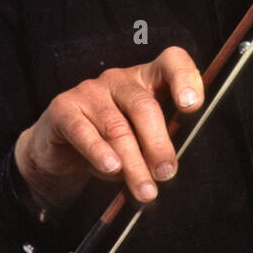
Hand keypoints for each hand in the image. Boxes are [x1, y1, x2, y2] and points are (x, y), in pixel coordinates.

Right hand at [15, 46, 203, 208]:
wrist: (61, 151)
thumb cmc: (111, 143)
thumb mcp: (140, 142)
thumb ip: (157, 145)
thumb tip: (169, 167)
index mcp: (146, 79)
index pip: (171, 62)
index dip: (184, 78)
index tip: (191, 106)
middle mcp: (119, 79)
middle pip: (144, 106)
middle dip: (158, 143)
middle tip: (166, 173)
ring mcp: (90, 90)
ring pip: (117, 127)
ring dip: (133, 162)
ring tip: (144, 189)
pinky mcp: (63, 108)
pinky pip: (83, 132)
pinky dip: (99, 152)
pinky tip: (111, 168)